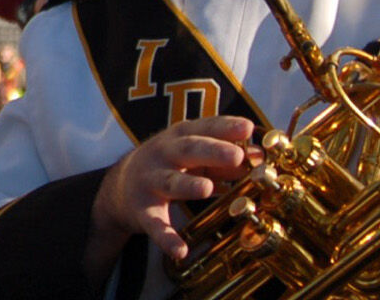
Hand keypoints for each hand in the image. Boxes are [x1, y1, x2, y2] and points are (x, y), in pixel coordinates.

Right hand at [89, 115, 256, 264]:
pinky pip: (154, 224)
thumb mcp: (195, 156)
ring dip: (187, 184)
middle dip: (212, 151)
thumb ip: (226, 158)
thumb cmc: (170, 166)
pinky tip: (180, 251)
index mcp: (178, 138)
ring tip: (206, 188)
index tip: (247, 127)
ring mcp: (150, 181)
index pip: (203, 127)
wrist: (120, 186)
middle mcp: (162, 155)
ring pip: (170, 182)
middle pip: (188, 149)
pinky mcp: (142, 210)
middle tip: (236, 155)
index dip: (224, 127)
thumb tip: (260, 156)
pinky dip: (166, 237)